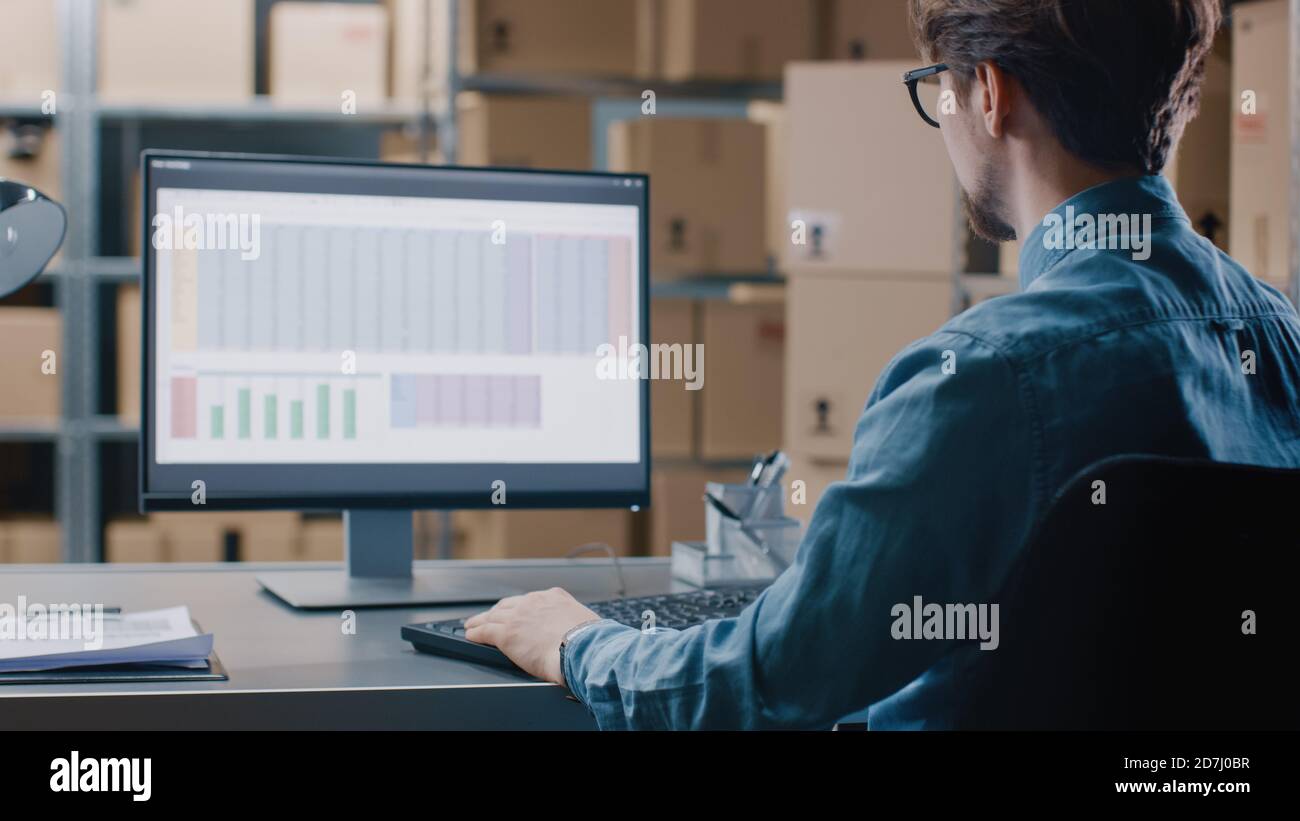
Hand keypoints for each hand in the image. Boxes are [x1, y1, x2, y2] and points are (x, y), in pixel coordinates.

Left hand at [464, 588, 599, 684]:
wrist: (580, 648)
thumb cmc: (588, 642)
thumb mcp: (585, 623)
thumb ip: (574, 624)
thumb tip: (576, 635)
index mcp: (554, 597)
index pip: (531, 600)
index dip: (521, 608)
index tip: (517, 612)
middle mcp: (534, 602)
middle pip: (508, 605)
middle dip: (498, 611)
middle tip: (490, 616)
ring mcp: (518, 616)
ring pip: (493, 616)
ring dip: (481, 620)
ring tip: (472, 624)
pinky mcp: (506, 633)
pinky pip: (485, 631)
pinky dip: (475, 632)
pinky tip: (470, 634)